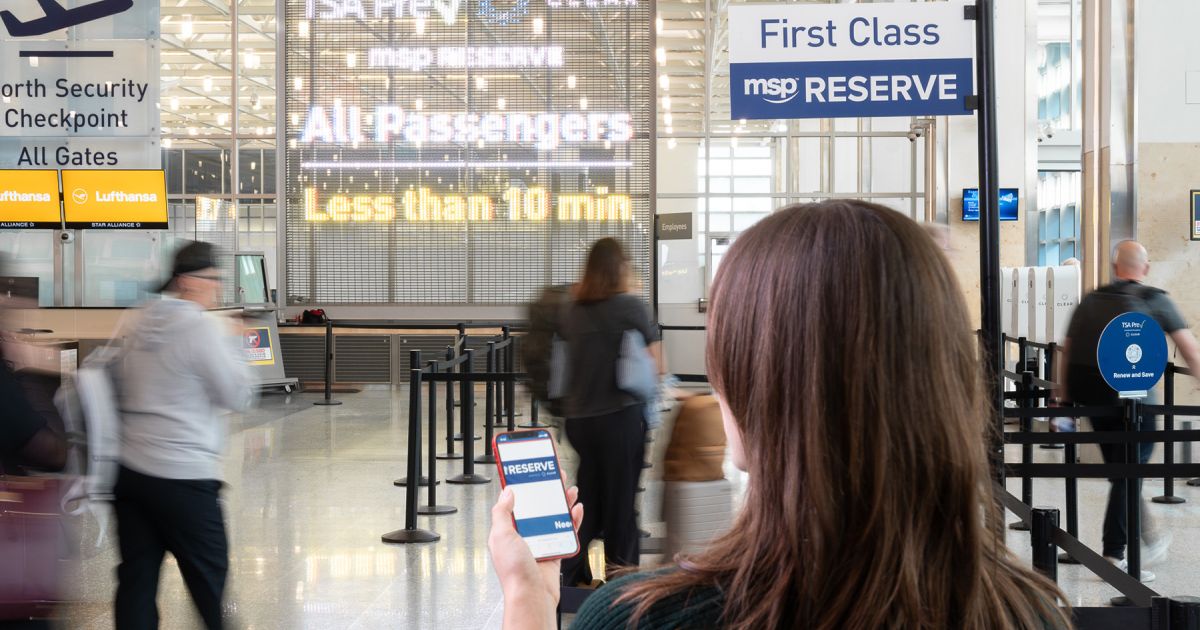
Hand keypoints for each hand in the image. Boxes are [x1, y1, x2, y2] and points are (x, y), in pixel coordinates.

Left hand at [489, 485, 582, 628]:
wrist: (532, 596)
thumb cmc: (515, 573)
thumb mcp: (502, 535)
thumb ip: (502, 512)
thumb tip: (507, 491)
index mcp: (507, 530)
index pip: (514, 502)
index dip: (522, 486)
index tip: (529, 472)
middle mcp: (524, 535)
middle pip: (538, 506)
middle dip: (547, 490)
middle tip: (554, 475)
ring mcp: (540, 542)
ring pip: (553, 516)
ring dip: (562, 502)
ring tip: (569, 489)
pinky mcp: (555, 550)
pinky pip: (566, 531)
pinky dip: (573, 520)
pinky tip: (576, 510)